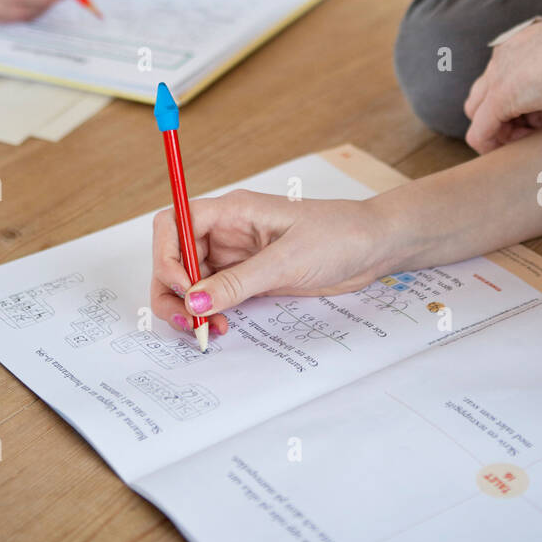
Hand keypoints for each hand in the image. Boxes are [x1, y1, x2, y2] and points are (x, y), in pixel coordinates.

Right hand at [152, 189, 401, 338]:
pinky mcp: (250, 278)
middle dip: (172, 290)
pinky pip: (214, 295)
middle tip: (189, 322)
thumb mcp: (288, 260)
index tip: (184, 289)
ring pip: (190, 280)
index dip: (167, 256)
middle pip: (174, 256)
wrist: (374, 246)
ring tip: (206, 330)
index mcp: (231, 211)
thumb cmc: (339, 235)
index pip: (173, 223)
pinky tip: (220, 326)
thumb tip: (194, 300)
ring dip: (189, 306)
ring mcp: (236, 256)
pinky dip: (208, 312)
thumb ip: (239, 282)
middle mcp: (226, 231)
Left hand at [463, 11, 541, 153]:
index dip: (514, 108)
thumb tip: (537, 121)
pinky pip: (480, 132)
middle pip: (479, 97)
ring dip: (499, 134)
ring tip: (532, 139)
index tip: (539, 121)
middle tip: (528, 134)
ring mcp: (497, 75)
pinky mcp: (501, 96)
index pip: (499, 80)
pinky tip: (516, 152)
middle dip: (498, 121)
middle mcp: (501, 57)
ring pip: (475, 114)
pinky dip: (492, 146)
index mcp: (518, 46)